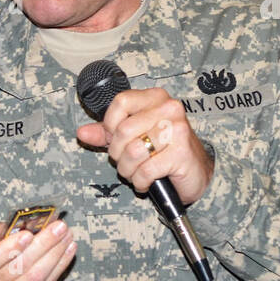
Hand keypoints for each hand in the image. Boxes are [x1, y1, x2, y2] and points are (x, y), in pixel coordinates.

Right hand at [0, 220, 76, 280]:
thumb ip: (4, 230)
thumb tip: (32, 222)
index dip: (9, 248)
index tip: (28, 234)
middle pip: (17, 268)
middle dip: (43, 245)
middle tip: (60, 227)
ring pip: (35, 278)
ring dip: (55, 255)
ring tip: (67, 237)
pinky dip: (59, 267)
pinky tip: (67, 251)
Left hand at [75, 87, 212, 204]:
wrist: (197, 172)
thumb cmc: (163, 151)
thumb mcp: (133, 137)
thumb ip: (107, 133)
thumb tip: (82, 132)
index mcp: (155, 98)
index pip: (120, 102)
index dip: (110, 126)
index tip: (115, 139)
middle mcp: (169, 109)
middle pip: (123, 130)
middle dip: (118, 154)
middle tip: (127, 162)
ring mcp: (177, 130)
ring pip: (132, 151)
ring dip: (128, 170)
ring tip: (136, 172)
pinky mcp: (181, 153)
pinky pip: (145, 170)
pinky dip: (141, 181)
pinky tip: (147, 181)